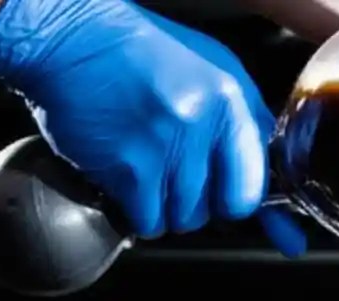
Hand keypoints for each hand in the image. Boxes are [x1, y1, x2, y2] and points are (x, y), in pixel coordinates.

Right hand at [0, 0, 302, 255]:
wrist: (72, 41)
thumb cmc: (138, 55)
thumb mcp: (210, 71)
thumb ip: (242, 122)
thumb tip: (266, 177)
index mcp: (230, 99)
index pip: (258, 178)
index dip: (252, 203)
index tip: (259, 221)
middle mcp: (202, 123)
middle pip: (223, 207)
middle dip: (204, 207)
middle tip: (182, 185)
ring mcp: (165, 147)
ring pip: (183, 219)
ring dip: (165, 209)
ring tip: (148, 175)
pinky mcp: (129, 168)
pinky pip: (147, 220)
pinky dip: (136, 213)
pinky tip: (128, 185)